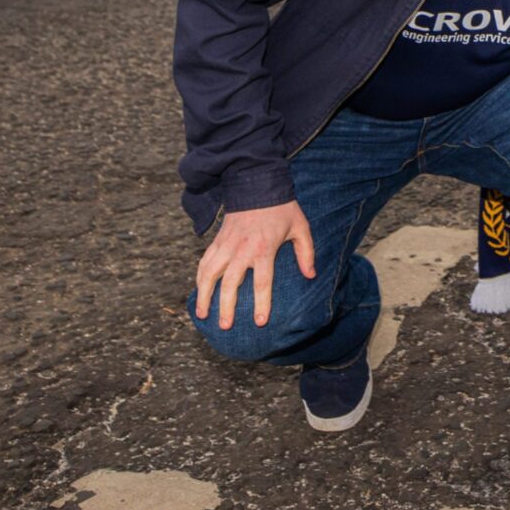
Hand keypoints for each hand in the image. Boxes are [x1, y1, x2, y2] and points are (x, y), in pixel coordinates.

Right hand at [194, 200, 314, 330]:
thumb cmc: (282, 208)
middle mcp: (242, 249)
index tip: (259, 322)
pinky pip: (204, 262)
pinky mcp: (217, 239)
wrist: (256, 183)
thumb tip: (311, 275)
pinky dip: (199, 278)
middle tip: (225, 326)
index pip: (262, 282)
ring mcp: (226, 244)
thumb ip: (307, 252)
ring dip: (204, 295)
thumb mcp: (300, 227)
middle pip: (230, 284)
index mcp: (264, 248)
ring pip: (209, 274)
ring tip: (202, 314)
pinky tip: (199, 292)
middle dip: (226, 307)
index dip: (261, 304)